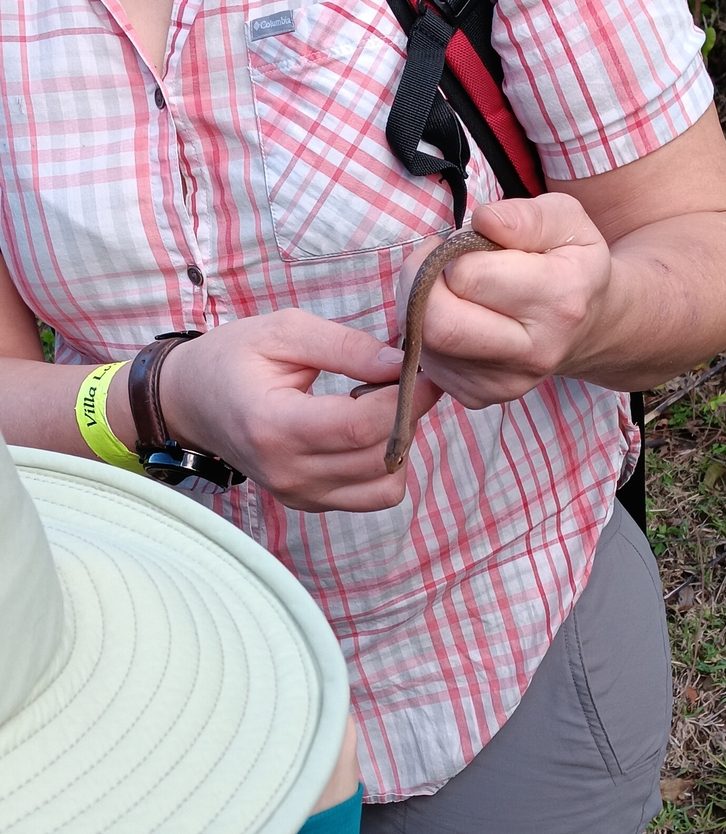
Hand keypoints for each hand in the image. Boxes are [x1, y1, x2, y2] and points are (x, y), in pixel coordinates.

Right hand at [157, 309, 439, 511]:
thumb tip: (401, 364)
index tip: (427, 371)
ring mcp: (298, 494)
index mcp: (274, 425)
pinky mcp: (309, 503)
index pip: (360, 426)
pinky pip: (371, 496)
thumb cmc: (233, 358)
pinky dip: (384, 464)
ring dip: (399, 443)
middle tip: (409, 380)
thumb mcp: (284, 330)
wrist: (191, 401)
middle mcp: (287, 471)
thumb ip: (345, 346)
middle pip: (378, 456)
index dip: (406, 399)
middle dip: (408, 415)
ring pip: (384, 484)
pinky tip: (367, 430)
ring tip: (382, 405)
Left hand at [395, 193, 611, 408]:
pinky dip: (430, 334)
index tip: (468, 246)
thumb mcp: (567, 221)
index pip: (467, 276)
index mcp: (558, 300)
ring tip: (454, 291)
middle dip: (423, 284)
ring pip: (425, 342)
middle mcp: (533, 352)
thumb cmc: (571, 264)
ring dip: (424, 307)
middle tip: (441, 265)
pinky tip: (459, 318)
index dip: (455, 252)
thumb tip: (484, 220)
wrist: (589, 327)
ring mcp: (505, 383)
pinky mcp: (479, 398)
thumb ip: (527, 216)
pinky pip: (428, 362)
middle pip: (437, 323)